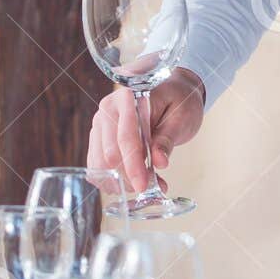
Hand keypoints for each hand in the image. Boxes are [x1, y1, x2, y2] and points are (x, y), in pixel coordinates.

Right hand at [87, 67, 205, 193]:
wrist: (170, 92)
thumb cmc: (178, 100)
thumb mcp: (182, 117)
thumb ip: (167, 139)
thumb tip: (158, 163)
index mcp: (127, 98)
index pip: (126, 137)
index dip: (134, 164)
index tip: (143, 185)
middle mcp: (108, 110)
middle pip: (109, 154)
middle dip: (128, 176)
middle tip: (150, 186)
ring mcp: (99, 124)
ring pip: (100, 164)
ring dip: (121, 181)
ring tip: (146, 183)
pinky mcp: (98, 138)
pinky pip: (97, 166)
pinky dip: (113, 179)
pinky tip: (132, 181)